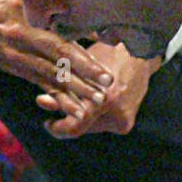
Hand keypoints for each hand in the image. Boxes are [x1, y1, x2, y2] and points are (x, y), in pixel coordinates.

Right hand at [0, 0, 112, 124]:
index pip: (56, 31)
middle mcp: (20, 35)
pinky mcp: (19, 69)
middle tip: (107, 82)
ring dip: (76, 89)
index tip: (106, 49)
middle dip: (84, 70)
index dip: (82, 43)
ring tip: (98, 99)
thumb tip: (87, 5)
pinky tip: (77, 110)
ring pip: (51, 74)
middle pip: (56, 54)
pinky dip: (61, 99)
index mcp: (24, 12)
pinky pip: (43, 85)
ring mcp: (18, 56)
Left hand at [36, 41, 159, 138]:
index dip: (57, 128)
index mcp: (107, 99)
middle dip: (69, 119)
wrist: (141, 56)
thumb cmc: (108, 54)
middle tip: (59, 111)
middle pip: (82, 127)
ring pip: (90, 127)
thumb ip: (61, 86)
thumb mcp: (80, 66)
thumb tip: (40, 102)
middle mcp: (118, 114)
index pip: (75, 127)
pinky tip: (89, 103)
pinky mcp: (127, 123)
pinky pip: (101, 124)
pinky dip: (92, 115)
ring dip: (80, 116)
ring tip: (77, 100)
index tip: (48, 123)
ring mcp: (124, 121)